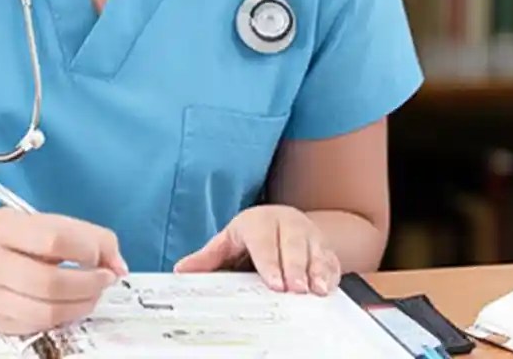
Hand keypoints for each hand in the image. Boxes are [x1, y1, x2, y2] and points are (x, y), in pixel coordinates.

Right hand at [0, 208, 128, 335]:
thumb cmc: (10, 238)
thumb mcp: (42, 221)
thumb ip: (87, 235)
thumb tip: (120, 264)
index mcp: (4, 228)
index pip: (54, 240)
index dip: (87, 250)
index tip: (101, 255)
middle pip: (50, 282)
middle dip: (89, 284)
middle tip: (106, 279)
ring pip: (45, 312)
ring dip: (81, 305)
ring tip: (93, 294)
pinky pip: (37, 326)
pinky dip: (63, 318)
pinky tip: (71, 304)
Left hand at [173, 205, 341, 295]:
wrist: (282, 221)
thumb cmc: (252, 235)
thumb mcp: (228, 242)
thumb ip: (208, 258)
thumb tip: (182, 270)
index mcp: (258, 221)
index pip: (263, 240)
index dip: (269, 261)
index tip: (274, 283)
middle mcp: (286, 223)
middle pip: (292, 244)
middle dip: (294, 268)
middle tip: (295, 290)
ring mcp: (308, 234)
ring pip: (315, 250)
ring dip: (316, 270)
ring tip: (315, 290)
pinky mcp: (324, 246)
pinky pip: (331, 259)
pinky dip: (330, 273)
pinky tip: (327, 287)